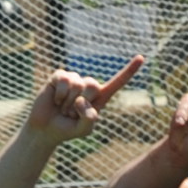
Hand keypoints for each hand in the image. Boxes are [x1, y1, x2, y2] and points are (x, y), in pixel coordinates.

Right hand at [17, 55, 143, 148]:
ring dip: (68, 101)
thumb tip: (83, 101)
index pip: (117, 82)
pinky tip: (56, 99)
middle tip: (72, 113)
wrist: (46, 129)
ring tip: (63, 108)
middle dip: (82, 101)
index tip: (141, 57)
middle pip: (93, 85)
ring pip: (77, 83)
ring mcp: (74, 80)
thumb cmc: (68, 129)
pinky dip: (60, 93)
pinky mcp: (58, 77)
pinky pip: (64, 79)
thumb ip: (89, 119)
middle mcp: (88, 86)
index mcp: (101, 97)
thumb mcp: (84, 129)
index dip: (129, 70)